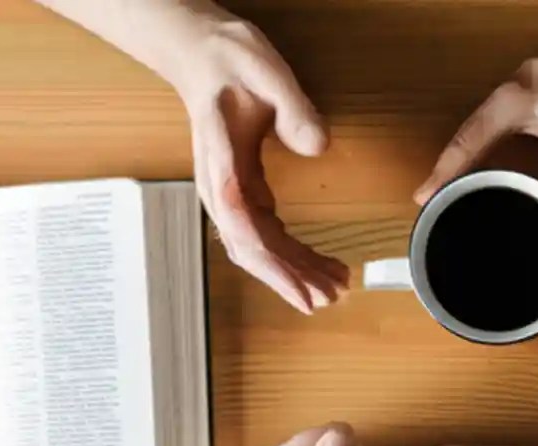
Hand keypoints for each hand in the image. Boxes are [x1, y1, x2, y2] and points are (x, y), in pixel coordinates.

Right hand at [162, 0, 347, 313]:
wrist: (202, 55)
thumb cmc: (230, 63)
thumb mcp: (270, 76)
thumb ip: (294, 111)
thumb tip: (318, 146)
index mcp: (224, 169)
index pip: (246, 232)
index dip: (275, 268)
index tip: (303, 294)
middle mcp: (221, 190)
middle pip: (255, 250)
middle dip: (292, 279)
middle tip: (330, 299)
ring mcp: (230, 193)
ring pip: (261, 247)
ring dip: (295, 270)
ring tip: (334, 287)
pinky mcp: (243, 191)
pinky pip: (267, 232)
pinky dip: (293, 252)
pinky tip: (318, 262)